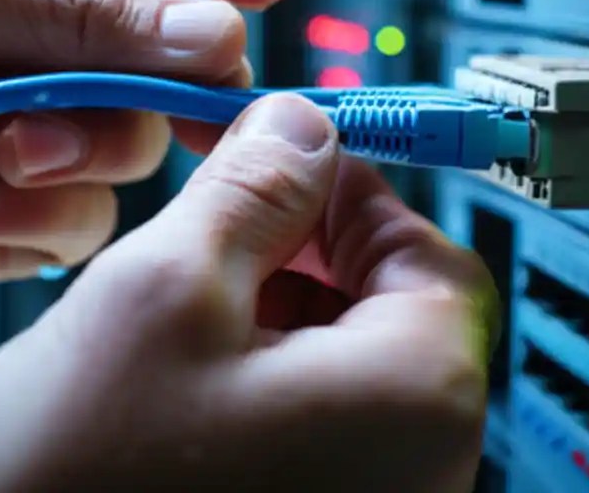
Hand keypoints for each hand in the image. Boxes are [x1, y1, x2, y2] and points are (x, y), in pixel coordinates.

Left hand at [0, 0, 288, 334]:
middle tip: (125, 104)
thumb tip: (208, 36)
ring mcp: (0, 126)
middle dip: (142, 79)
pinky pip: (70, 221)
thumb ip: (65, 16)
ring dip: (71, 154)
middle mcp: (4, 30)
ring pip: (121, 144)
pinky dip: (26, 219)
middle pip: (146, 49)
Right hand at [0, 95, 497, 492]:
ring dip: (261, 317)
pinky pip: (303, 434)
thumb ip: (249, 190)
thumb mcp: (158, 293)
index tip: (275, 158)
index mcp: (414, 404)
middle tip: (207, 225)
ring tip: (166, 316)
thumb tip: (298, 129)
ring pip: (335, 372)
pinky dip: (246, 385)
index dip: (346, 188)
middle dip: (296, 251)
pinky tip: (167, 385)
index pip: (429, 251)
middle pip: (386, 313)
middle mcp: (413, 474)